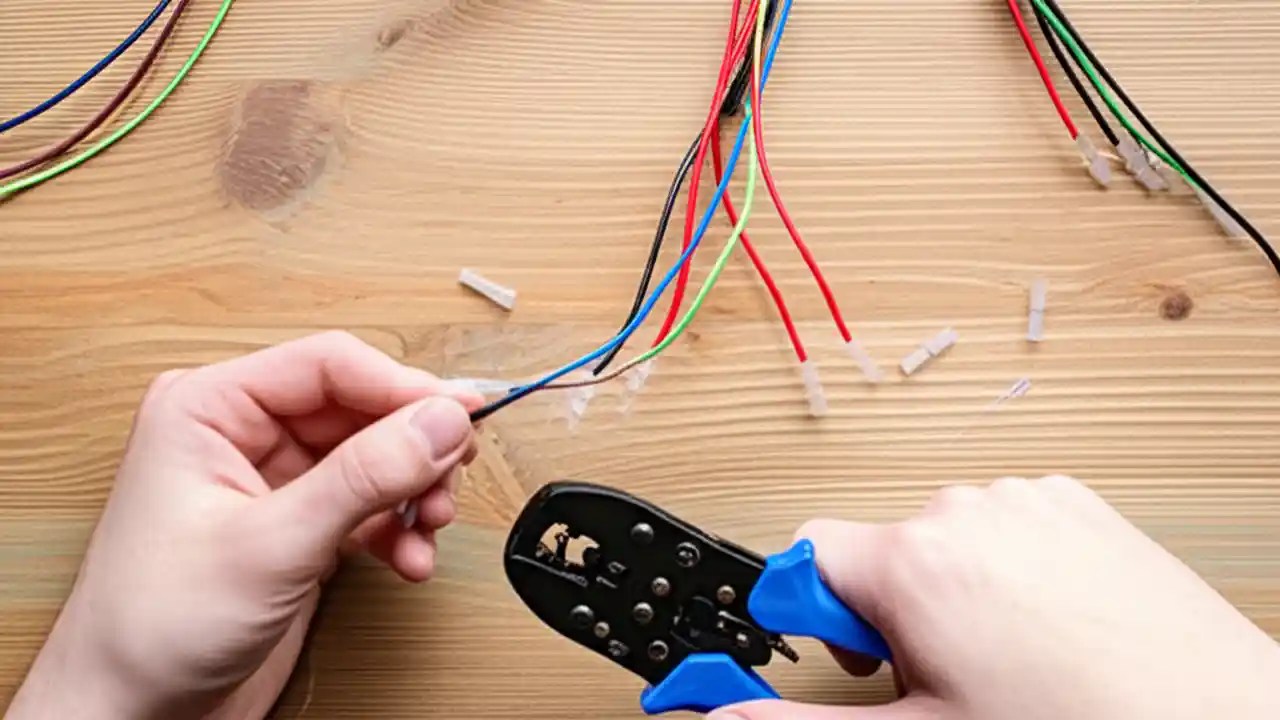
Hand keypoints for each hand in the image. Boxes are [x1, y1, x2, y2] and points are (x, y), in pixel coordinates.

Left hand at [7, 332, 481, 719]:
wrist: (130, 715)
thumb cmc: (150, 630)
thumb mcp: (271, 545)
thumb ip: (364, 476)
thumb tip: (439, 421)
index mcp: (209, 408)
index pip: (329, 365)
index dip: (402, 388)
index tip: (459, 418)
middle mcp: (240, 434)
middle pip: (360, 408)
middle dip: (413, 449)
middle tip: (449, 480)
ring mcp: (270, 481)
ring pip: (373, 455)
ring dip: (412, 491)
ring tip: (428, 527)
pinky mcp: (294, 524)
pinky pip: (367, 503)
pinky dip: (397, 528)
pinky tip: (408, 558)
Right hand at [713, 476, 1279, 719]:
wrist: (1220, 717)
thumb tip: (722, 717)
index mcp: (914, 562)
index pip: (801, 553)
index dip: (806, 612)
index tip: (840, 649)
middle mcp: (966, 510)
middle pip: (878, 551)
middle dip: (888, 614)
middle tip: (939, 677)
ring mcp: (1027, 500)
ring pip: (943, 540)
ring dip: (950, 591)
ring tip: (1004, 657)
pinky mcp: (1076, 502)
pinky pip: (1005, 524)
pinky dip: (1007, 569)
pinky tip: (1043, 627)